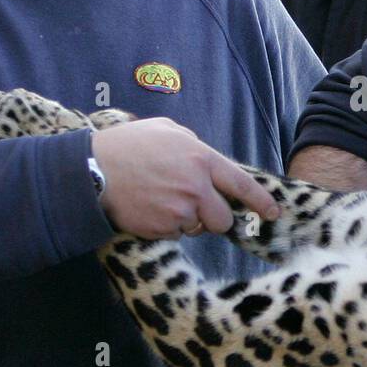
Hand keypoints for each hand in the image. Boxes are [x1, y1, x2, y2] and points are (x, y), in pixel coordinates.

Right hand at [91, 118, 279, 239]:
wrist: (91, 171)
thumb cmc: (127, 146)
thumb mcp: (165, 130)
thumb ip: (193, 143)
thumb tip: (207, 159)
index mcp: (201, 158)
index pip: (242, 184)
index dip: (261, 201)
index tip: (274, 212)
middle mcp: (196, 186)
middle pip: (223, 218)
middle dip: (213, 218)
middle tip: (192, 206)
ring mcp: (180, 210)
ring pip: (198, 229)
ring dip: (186, 221)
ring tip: (161, 201)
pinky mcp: (163, 229)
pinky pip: (176, 235)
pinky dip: (166, 228)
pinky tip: (149, 210)